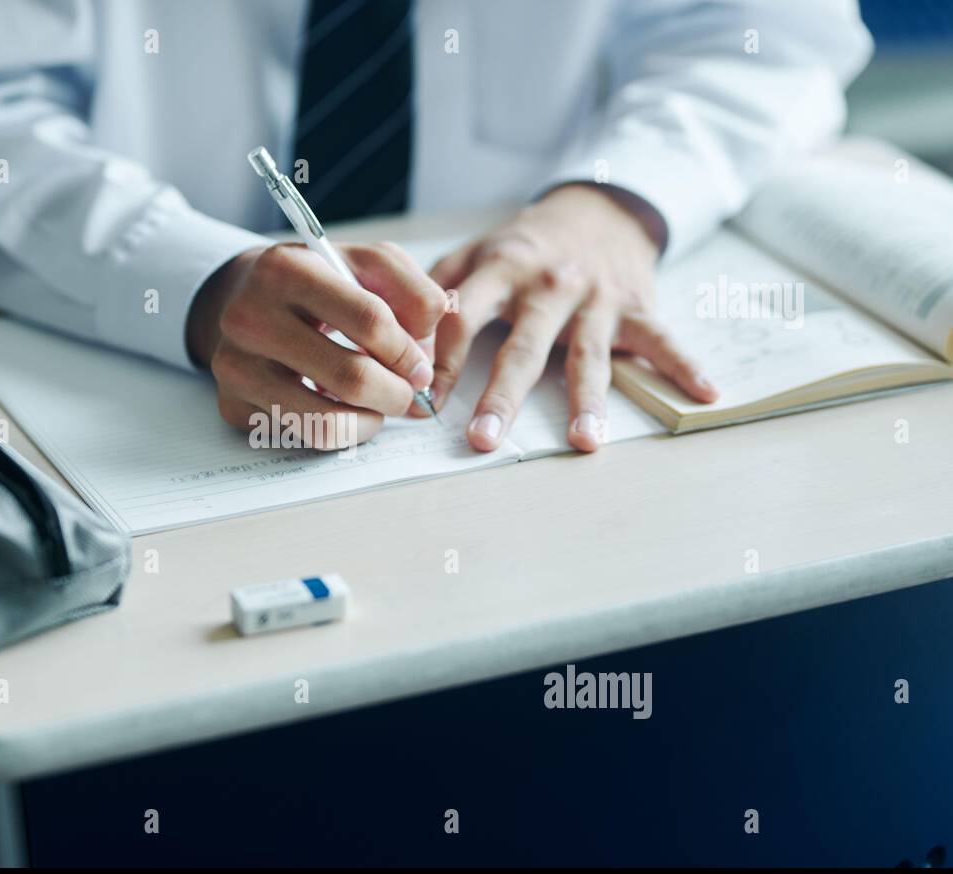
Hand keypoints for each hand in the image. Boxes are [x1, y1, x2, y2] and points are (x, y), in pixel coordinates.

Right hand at [187, 241, 446, 447]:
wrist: (244, 298)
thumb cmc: (318, 282)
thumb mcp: (368, 265)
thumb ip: (414, 292)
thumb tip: (427, 355)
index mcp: (285, 269)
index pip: (370, 320)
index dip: (408, 351)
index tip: (420, 366)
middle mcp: (249, 316)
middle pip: (352, 378)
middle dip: (396, 394)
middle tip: (405, 393)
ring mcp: (235, 365)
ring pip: (327, 422)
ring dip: (370, 421)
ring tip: (377, 406)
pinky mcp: (232, 405)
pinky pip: (304, 437)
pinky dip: (337, 431)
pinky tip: (339, 408)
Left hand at [429, 184, 718, 451]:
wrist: (596, 209)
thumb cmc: (524, 244)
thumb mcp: (474, 250)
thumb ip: (435, 289)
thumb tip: (393, 336)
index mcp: (501, 270)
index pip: (462, 318)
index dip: (440, 359)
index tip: (423, 403)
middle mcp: (547, 285)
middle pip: (522, 347)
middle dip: (502, 396)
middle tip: (485, 439)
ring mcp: (595, 298)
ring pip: (589, 355)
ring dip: (588, 400)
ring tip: (584, 442)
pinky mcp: (635, 306)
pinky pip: (662, 339)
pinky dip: (684, 364)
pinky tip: (703, 394)